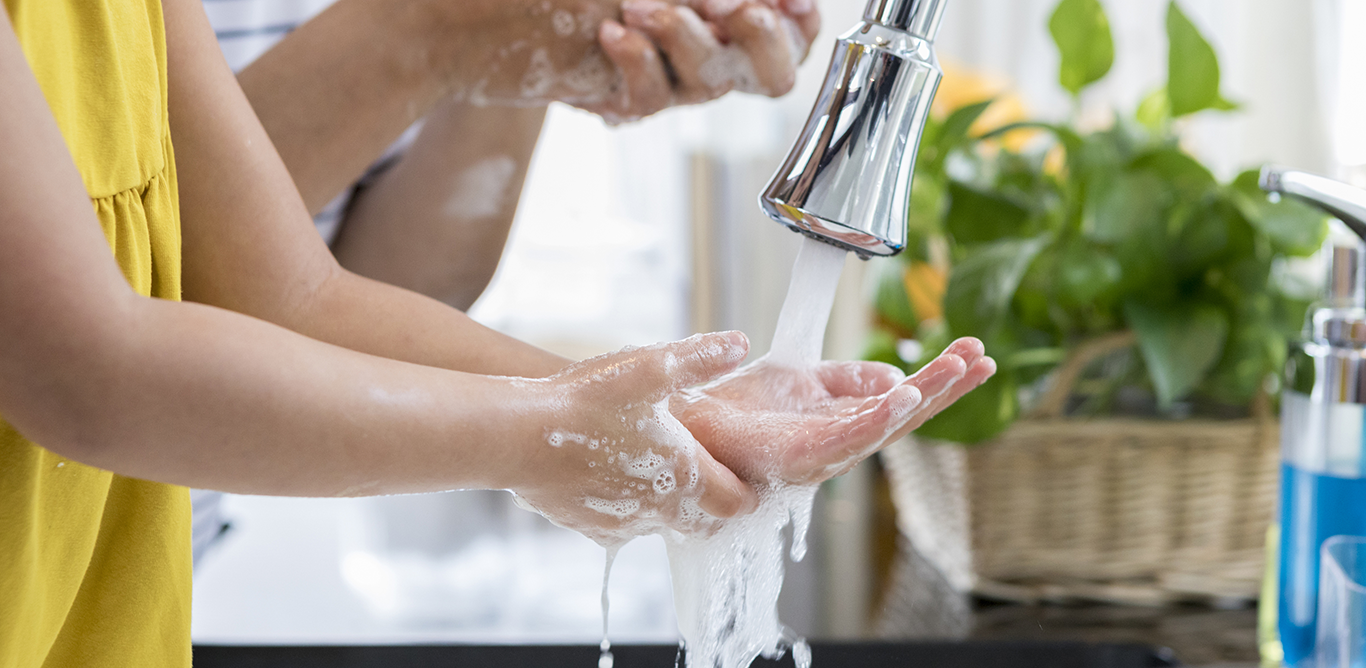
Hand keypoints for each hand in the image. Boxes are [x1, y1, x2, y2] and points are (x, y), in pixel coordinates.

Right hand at [507, 332, 759, 545]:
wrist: (519, 437)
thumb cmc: (588, 402)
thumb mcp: (651, 368)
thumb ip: (699, 358)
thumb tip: (738, 343)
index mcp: (686, 476)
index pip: (737, 504)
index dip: (746, 490)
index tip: (743, 473)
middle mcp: (659, 511)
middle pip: (704, 523)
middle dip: (711, 504)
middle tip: (705, 472)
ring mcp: (623, 524)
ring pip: (660, 524)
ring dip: (664, 502)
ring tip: (650, 464)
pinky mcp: (588, 527)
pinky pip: (619, 524)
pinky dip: (622, 504)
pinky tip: (608, 472)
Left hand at [587, 0, 821, 121]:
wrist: (545, 1)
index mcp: (741, 25)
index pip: (797, 36)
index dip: (802, 22)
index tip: (791, 0)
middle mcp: (719, 60)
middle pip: (774, 76)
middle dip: (761, 37)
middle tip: (730, 6)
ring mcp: (679, 86)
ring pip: (709, 80)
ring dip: (678, 30)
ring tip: (637, 5)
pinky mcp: (633, 103)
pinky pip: (651, 96)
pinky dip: (634, 57)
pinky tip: (614, 32)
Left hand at [670, 338, 996, 485]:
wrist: (683, 423)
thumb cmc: (734, 408)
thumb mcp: (798, 379)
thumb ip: (844, 378)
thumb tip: (893, 374)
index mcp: (841, 424)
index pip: (901, 401)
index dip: (939, 380)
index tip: (974, 351)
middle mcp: (838, 444)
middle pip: (905, 416)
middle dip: (947, 389)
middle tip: (985, 358)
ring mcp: (821, 455)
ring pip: (884, 426)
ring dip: (924, 398)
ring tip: (959, 367)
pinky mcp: (797, 458)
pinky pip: (846, 437)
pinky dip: (877, 418)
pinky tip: (903, 394)